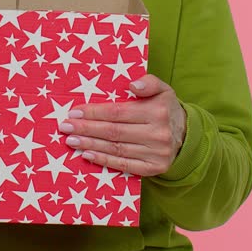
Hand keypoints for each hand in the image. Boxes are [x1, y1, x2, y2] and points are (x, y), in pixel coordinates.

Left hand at [57, 74, 187, 176]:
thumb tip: (132, 85)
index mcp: (158, 112)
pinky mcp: (153, 168)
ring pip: (116, 149)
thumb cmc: (166, 109)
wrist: (186, 136)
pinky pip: (124, 165)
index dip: (94, 112)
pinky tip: (88, 154)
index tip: (74, 112)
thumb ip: (149, 82)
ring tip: (71, 140)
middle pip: (114, 131)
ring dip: (90, 144)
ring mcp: (156, 154)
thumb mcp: (163, 90)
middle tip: (65, 127)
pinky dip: (104, 160)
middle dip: (86, 129)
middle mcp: (157, 134)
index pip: (118, 112)